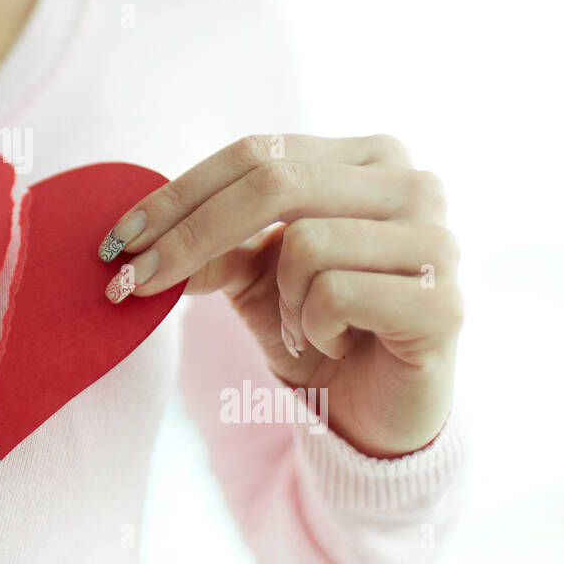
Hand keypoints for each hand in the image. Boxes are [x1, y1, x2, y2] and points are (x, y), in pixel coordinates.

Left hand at [99, 134, 461, 456]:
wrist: (376, 412)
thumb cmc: (318, 329)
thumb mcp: (253, 275)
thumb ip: (211, 240)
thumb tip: (143, 235)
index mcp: (368, 158)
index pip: (256, 151)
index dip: (179, 193)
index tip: (119, 237)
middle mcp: (413, 182)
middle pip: (273, 180)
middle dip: (189, 234)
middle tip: (133, 281)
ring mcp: (438, 239)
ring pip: (305, 242)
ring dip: (282, 299)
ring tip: (306, 327)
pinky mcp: (444, 302)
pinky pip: (336, 293)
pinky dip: (314, 328)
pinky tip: (337, 345)